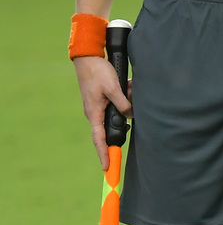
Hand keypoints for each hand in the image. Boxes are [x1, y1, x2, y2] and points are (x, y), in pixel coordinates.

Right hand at [75, 55, 131, 171]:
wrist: (88, 57)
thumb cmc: (98, 72)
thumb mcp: (113, 88)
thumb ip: (123, 103)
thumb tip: (131, 115)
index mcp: (94, 113)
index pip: (99, 139)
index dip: (104, 154)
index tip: (107, 167)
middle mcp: (95, 112)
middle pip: (112, 126)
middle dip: (124, 123)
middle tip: (132, 114)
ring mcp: (99, 105)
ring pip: (118, 111)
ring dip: (127, 103)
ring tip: (129, 88)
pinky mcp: (104, 98)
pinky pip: (118, 101)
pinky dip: (126, 95)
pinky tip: (129, 84)